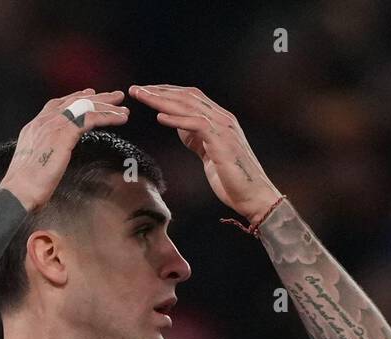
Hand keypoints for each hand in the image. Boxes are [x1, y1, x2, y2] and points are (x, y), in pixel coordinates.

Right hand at [0, 88, 129, 212]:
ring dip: (106, 107)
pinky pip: (91, 119)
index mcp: (34, 127)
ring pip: (85, 107)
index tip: (90, 94)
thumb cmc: (26, 186)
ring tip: (123, 107)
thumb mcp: (35, 163)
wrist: (19, 190)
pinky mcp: (64, 134)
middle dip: (96, 98)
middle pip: (74, 102)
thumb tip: (53, 157)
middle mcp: (43, 121)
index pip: (57, 105)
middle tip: (114, 96)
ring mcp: (53, 125)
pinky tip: (120, 118)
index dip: (75, 98)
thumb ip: (45, 153)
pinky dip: (108, 117)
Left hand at [128, 84, 280, 221]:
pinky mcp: (221, 141)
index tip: (145, 92)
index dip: (166, 92)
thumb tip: (180, 127)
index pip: (190, 97)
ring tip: (141, 97)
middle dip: (159, 91)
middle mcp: (222, 118)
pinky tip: (159, 117)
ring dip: (162, 100)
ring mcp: (223, 128)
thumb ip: (197, 138)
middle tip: (136, 89)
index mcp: (220, 119)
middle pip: (186, 96)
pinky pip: (196, 125)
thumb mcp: (209, 153)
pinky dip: (177, 119)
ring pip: (188, 106)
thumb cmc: (233, 179)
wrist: (254, 196)